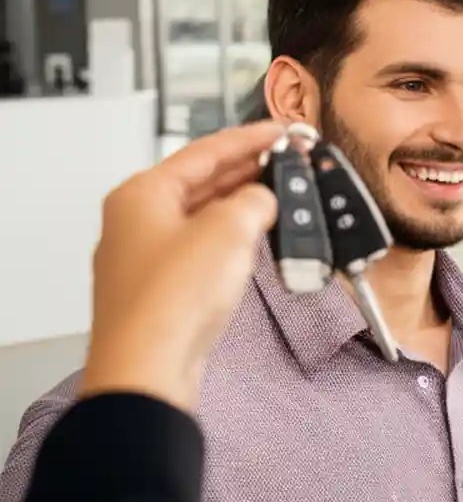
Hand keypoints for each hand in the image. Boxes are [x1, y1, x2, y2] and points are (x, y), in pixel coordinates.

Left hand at [79, 122, 284, 411]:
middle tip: (287, 162)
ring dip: (241, 206)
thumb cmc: (171, 302)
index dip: (250, 138)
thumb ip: (254, 201)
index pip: (204, 151)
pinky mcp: (160, 292)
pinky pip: (200, 251)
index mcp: (141, 194)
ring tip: (281, 197)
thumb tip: (264, 199)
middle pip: (199, 182)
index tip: (282, 131)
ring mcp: (144, 259)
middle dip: (246, 171)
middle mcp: (136, 221)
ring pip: (200, 217)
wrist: (148, 370)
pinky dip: (230, 240)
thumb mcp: (229, 231)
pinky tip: (254, 242)